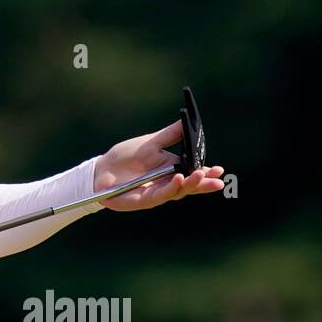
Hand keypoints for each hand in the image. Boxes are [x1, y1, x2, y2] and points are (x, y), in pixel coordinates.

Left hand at [92, 119, 224, 211]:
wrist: (101, 169)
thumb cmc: (126, 157)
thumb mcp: (151, 143)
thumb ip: (170, 135)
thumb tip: (187, 121)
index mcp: (172, 169)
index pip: (193, 172)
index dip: (207, 172)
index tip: (220, 169)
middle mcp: (168, 183)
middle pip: (190, 185)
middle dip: (204, 183)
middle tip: (217, 179)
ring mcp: (157, 193)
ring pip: (178, 191)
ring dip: (190, 184)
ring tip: (199, 175)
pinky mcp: (145, 200)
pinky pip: (161, 195)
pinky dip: (171, 187)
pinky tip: (179, 179)